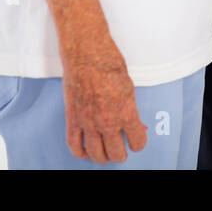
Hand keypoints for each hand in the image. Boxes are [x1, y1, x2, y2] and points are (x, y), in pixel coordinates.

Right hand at [61, 49, 146, 164]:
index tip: (137, 141)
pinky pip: (74, 144)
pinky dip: (80, 153)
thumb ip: (129, 107)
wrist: (86, 54)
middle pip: (116, 153)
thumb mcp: (129, 86)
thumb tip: (132, 120)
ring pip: (96, 153)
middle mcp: (107, 121)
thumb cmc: (108, 63)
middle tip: (121, 151)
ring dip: (102, 157)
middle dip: (121, 154)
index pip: (136, 140)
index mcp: (125, 113)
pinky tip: (86, 153)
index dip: (138, 143)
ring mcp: (88, 122)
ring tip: (106, 154)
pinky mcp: (73, 118)